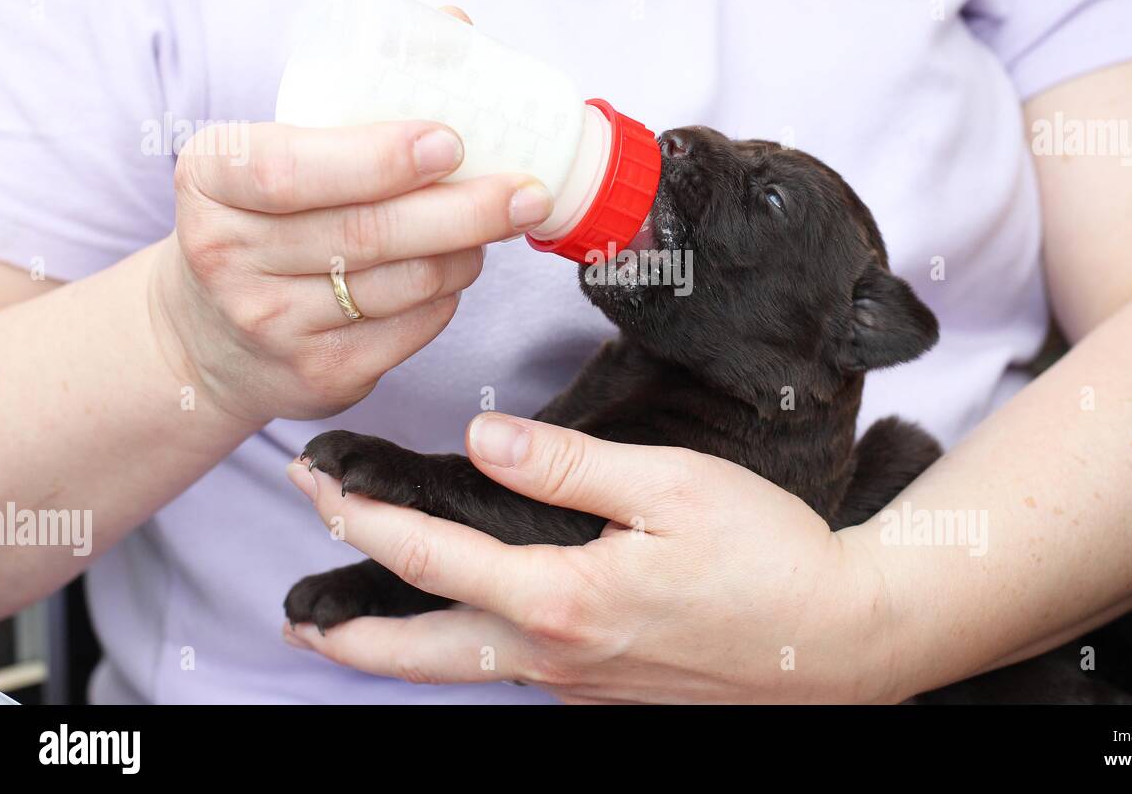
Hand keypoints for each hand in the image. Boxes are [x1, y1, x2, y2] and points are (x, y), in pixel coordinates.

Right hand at [151, 121, 554, 424]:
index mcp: (212, 177)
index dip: (378, 157)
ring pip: (403, 284)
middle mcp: (227, 256)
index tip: (450, 142)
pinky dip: (449, 296)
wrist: (207, 334)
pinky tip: (454, 270)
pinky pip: (412, 329)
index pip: (290, 169)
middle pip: (367, 233)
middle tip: (526, 190)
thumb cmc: (264, 216)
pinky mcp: (319, 375)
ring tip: (492, 224)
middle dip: (464, 209)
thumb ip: (356, 91)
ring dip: (466, 251)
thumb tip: (456, 24)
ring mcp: (271, 324)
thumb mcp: (273, 147)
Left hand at [282, 413, 900, 702]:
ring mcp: (577, 685)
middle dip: (347, 620)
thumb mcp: (672, 488)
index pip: (432, 555)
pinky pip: (507, 678)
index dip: (364, 518)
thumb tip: (482, 437)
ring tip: (339, 637)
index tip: (318, 484)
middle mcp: (555, 656)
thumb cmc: (767, 555)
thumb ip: (567, 466)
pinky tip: (457, 635)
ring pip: (457, 675)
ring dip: (390, 652)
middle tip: (292, 603)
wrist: (838, 641)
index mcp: (562, 598)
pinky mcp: (605, 693)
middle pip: (418, 649)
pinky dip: (457, 657)